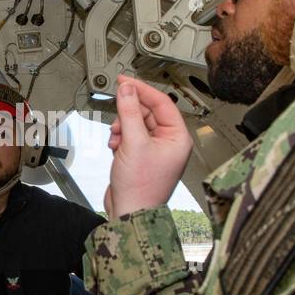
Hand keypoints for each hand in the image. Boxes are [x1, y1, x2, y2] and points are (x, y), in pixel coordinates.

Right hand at [103, 75, 193, 218]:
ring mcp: (155, 150)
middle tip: (117, 114)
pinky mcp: (142, 156)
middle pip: (147, 112)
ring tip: (117, 138)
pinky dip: (120, 138)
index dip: (142, 89)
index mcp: (178, 137)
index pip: (162, 102)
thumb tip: (127, 89)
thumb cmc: (141, 187)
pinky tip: (116, 147)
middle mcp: (169, 142)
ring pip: (136, 124)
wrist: (130, 213)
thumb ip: (129, 112)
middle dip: (129, 114)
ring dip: (122, 127)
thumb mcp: (134, 142)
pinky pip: (131, 136)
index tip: (125, 81)